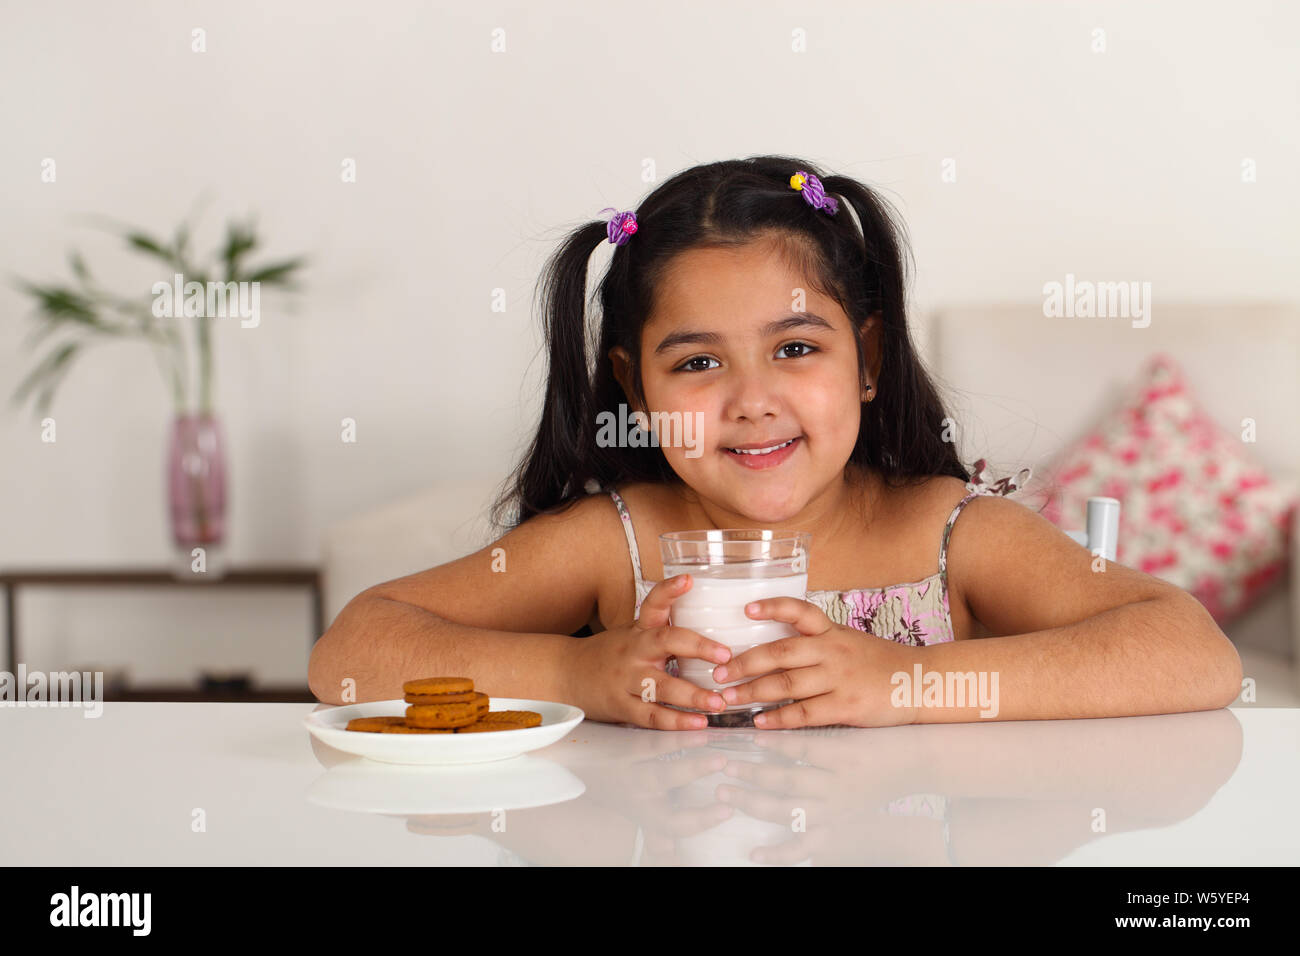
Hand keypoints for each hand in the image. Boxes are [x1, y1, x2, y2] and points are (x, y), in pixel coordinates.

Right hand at [568, 574, 733, 729]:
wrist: (565, 675)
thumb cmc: (608, 654)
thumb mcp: (632, 634)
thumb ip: (663, 632)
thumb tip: (711, 626)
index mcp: (639, 630)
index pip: (653, 603)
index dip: (670, 590)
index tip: (688, 580)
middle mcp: (634, 650)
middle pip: (665, 641)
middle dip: (698, 647)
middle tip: (725, 655)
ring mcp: (626, 679)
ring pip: (662, 686)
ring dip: (693, 695)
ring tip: (719, 702)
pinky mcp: (621, 706)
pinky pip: (652, 714)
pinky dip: (677, 721)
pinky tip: (698, 723)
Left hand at [711, 596, 919, 728]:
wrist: (920, 682)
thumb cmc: (878, 662)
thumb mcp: (848, 640)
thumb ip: (816, 642)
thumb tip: (773, 648)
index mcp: (832, 631)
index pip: (800, 611)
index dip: (772, 607)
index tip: (745, 609)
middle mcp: (833, 651)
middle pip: (781, 653)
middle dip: (744, 663)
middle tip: (717, 671)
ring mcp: (840, 679)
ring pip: (787, 684)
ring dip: (753, 692)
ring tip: (728, 698)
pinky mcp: (846, 706)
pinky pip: (805, 713)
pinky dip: (779, 719)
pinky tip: (760, 722)